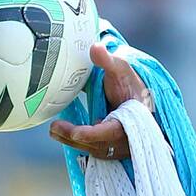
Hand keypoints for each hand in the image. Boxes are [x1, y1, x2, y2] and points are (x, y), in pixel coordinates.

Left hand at [48, 42, 149, 160]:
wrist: (141, 102)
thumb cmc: (132, 87)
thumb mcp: (122, 70)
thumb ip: (108, 61)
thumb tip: (94, 47)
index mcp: (131, 122)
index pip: (111, 132)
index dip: (94, 134)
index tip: (77, 133)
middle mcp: (123, 140)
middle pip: (96, 144)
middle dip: (74, 136)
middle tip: (54, 127)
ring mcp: (115, 148)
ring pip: (91, 148)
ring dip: (71, 139)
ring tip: (54, 128)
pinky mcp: (107, 148)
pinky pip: (90, 147)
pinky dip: (75, 140)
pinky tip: (60, 131)